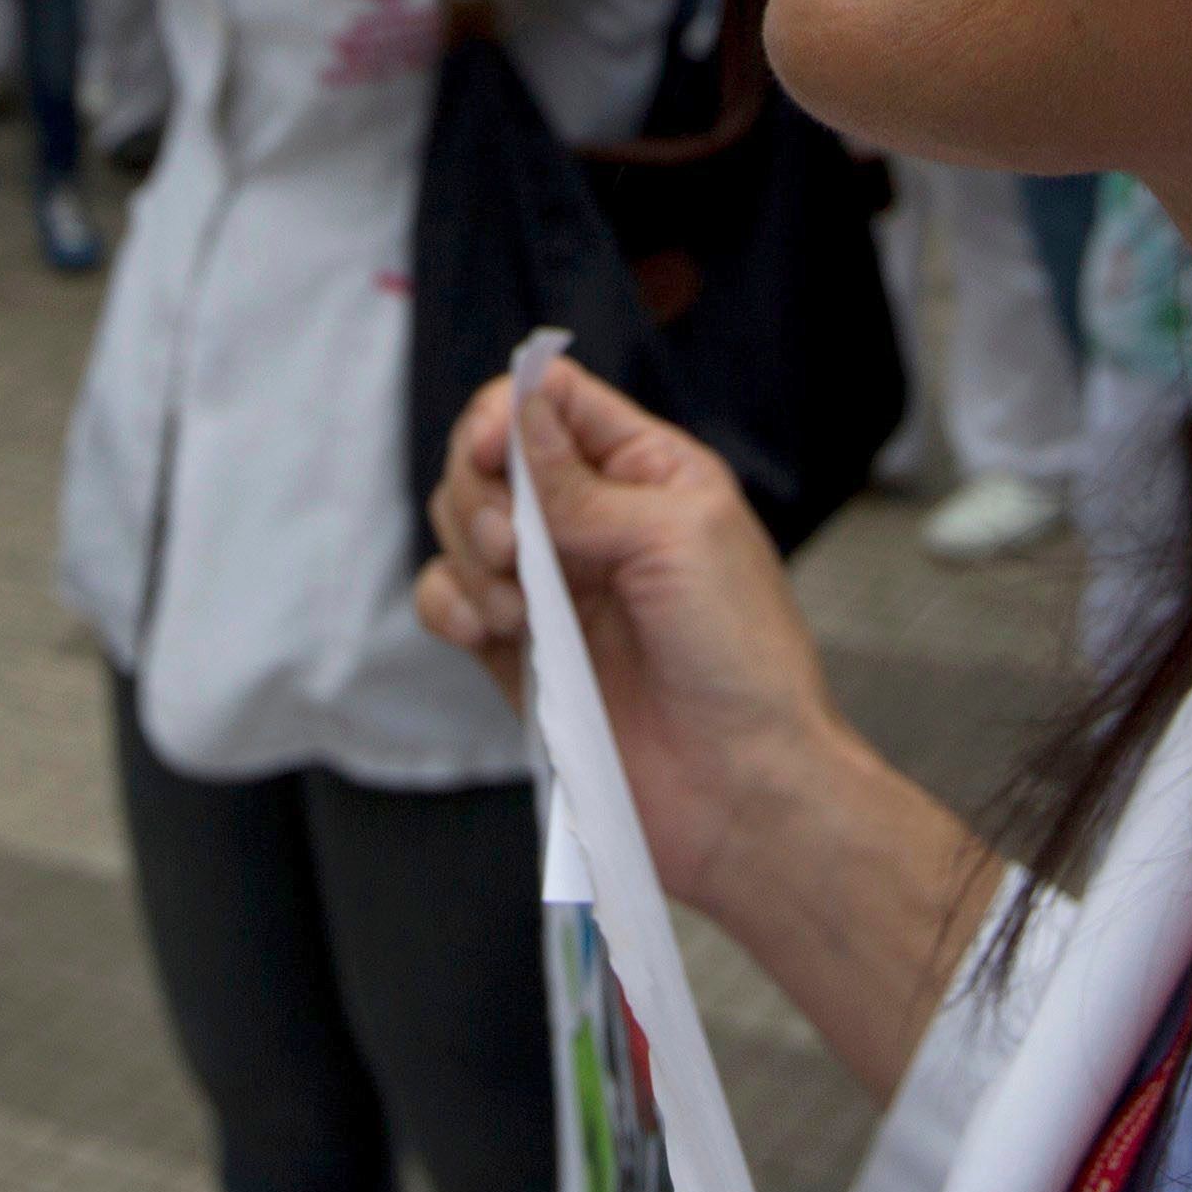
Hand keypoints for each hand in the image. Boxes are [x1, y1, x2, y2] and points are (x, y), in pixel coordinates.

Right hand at [415, 353, 848, 927]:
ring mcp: (552, 587)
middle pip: (490, 460)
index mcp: (647, 474)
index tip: (490, 449)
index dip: (508, 412)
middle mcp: (594, 521)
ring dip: (471, 555)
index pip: (555, 403)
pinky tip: (492, 630)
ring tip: (517, 609)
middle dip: (482, 493)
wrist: (740, 787)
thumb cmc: (742, 658)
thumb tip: (519, 411)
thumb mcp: (678, 538)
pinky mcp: (520, 651)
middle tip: (513, 548)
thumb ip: (584, 483)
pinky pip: (449, 600)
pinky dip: (452, 604)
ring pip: (462, 527)